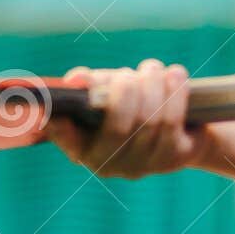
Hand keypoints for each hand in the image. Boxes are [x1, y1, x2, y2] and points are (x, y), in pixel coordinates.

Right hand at [44, 59, 207, 177]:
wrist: (181, 125)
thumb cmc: (131, 102)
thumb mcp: (107, 90)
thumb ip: (91, 84)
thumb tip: (77, 80)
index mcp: (82, 146)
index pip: (65, 138)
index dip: (59, 125)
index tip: (53, 107)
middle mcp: (109, 164)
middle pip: (118, 129)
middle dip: (124, 94)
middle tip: (127, 75)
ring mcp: (142, 165)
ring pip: (149, 122)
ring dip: (152, 88)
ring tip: (151, 68)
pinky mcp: (172, 158)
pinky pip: (172, 123)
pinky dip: (174, 93)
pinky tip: (175, 75)